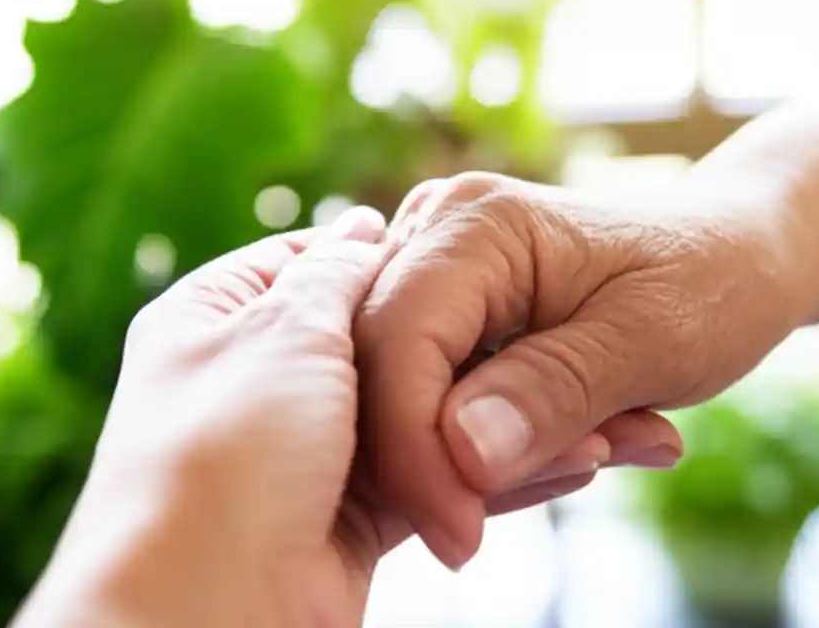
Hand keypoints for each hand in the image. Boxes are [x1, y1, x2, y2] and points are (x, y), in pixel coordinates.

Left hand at [17, 206, 671, 626]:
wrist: (209, 610)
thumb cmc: (227, 457)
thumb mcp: (284, 333)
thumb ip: (336, 276)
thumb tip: (361, 229)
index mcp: (223, 318)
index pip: (319, 262)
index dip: (395, 254)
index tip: (475, 257)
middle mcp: (263, 384)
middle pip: (389, 344)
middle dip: (481, 346)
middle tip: (568, 332)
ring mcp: (309, 457)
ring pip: (424, 417)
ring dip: (508, 417)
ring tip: (610, 417)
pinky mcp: (352, 521)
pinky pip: (438, 480)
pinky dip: (500, 473)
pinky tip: (576, 458)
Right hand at [356, 172, 800, 567]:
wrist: (734, 254)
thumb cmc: (710, 281)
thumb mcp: (653, 341)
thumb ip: (554, 393)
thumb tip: (461, 456)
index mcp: (477, 222)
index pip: (396, 342)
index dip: (413, 449)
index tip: (462, 536)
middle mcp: (436, 234)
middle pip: (378, 371)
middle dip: (441, 462)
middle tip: (546, 499)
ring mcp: (434, 273)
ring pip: (401, 396)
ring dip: (480, 456)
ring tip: (606, 443)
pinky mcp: (447, 314)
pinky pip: (433, 398)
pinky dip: (490, 444)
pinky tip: (585, 437)